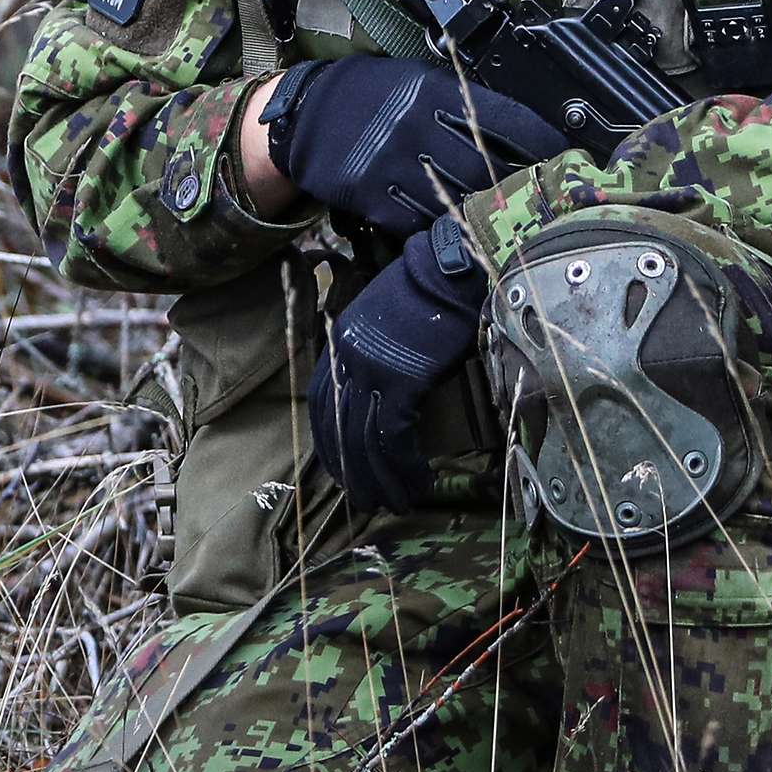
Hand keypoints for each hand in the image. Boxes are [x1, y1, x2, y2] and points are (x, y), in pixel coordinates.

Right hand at [261, 57, 566, 238]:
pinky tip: (460, 229)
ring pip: (459, 199)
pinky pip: (421, 220)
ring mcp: (395, 166)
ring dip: (487, 212)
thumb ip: (458, 100)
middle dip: (520, 185)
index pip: (505, 120)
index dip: (541, 141)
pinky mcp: (375, 198)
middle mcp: (417, 128)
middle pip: (488, 167)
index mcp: (433, 93)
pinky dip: (444, 227)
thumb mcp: (414, 79)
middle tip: (546, 197)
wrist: (303, 117)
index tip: (565, 155)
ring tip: (510, 219)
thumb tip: (515, 126)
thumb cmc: (366, 94)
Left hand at [308, 221, 487, 512]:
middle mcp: (346, 360)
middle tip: (368, 502)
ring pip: (364, 441)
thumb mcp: (390, 323)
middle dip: (352, 472)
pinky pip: (393, 436)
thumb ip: (381, 355)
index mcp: (340, 345)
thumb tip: (392, 391)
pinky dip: (404, 465)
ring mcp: (371, 370)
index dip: (330, 443)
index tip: (342, 469)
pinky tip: (417, 482)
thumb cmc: (432, 290)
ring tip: (396, 504)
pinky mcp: (401, 380)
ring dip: (381, 479)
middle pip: (339, 430)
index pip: (320, 405)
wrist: (451, 267)